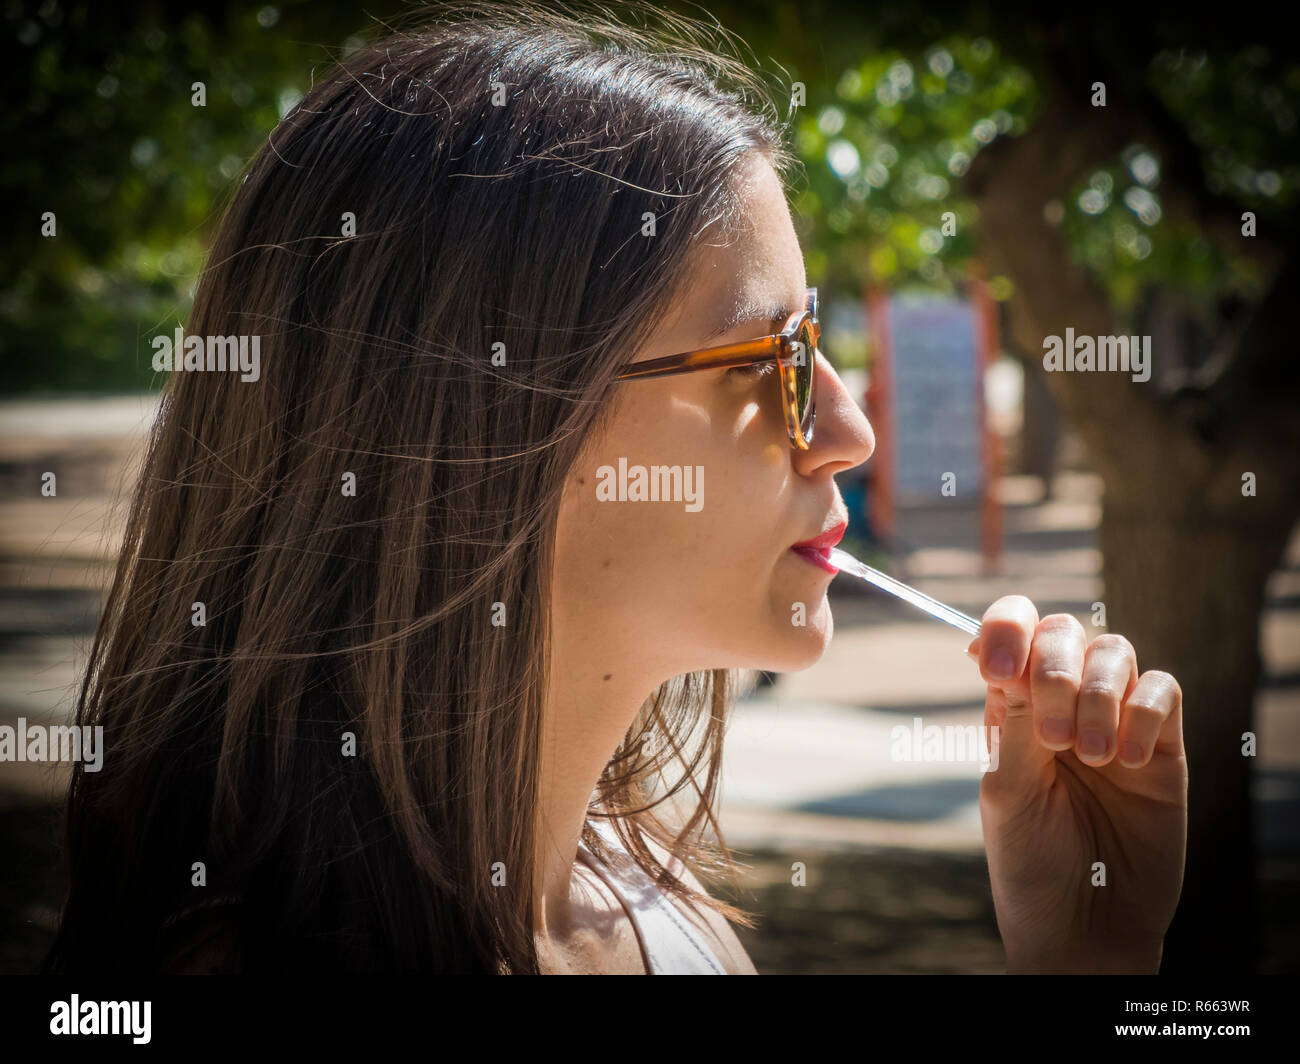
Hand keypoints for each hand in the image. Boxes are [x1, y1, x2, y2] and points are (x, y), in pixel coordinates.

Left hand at [967, 599, 1187, 972]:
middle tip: (1052, 737)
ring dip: (1098, 695)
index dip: (1006, 627)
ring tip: (1088, 758)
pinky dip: (1144, 714)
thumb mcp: (1007, 790)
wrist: (1084, 927)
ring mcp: (1114, 721)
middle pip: (1066, 632)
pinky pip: (1163, 690)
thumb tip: (1011, 657)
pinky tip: (1128, 761)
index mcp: (1012, 707)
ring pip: (1116, 652)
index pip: (1014, 633)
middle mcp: (1062, 704)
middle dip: (1055, 668)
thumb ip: (1014, 723)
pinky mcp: (1163, 748)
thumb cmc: (1031, 861)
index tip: (997, 666)